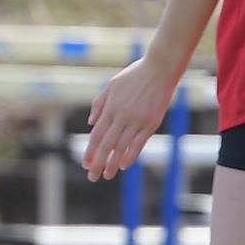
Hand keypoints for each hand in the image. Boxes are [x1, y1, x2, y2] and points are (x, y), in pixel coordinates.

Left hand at [83, 56, 176, 180]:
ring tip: (107, 175)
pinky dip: (131, 155)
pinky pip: (139, 142)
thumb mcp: (111, 86)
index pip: (96, 135)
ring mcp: (137, 120)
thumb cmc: (134, 75)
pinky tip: (125, 165)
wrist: (159, 68)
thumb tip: (90, 123)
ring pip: (122, 147)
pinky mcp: (152, 122)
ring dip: (113, 163)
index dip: (90, 151)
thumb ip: (99, 104)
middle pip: (106, 144)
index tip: (85, 163)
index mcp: (110, 108)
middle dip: (98, 162)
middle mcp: (121, 116)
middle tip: (93, 177)